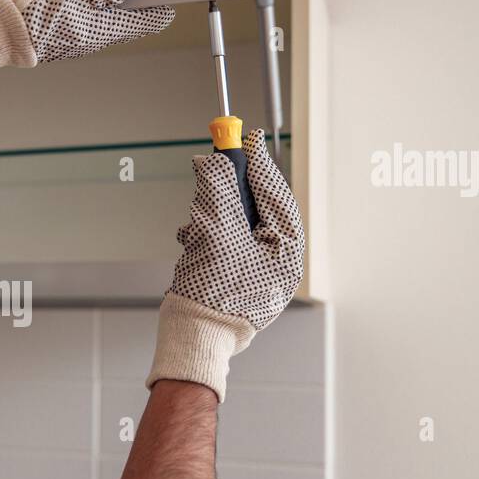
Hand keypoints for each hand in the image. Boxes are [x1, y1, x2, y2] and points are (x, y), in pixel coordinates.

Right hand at [146, 128, 305, 401]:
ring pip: (236, 226)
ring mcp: (258, 274)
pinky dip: (206, 237)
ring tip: (194, 223)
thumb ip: (216, 190)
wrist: (192, 341)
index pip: (276, 195)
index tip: (245, 137)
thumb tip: (212, 160)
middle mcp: (279, 263)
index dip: (258, 163)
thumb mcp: (214, 233)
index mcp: (288, 252)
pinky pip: (224, 245)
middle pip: (256, 209)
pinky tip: (191, 241)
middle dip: (228, 193)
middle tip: (213, 168)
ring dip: (211, 218)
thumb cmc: (211, 295)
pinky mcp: (236, 281)